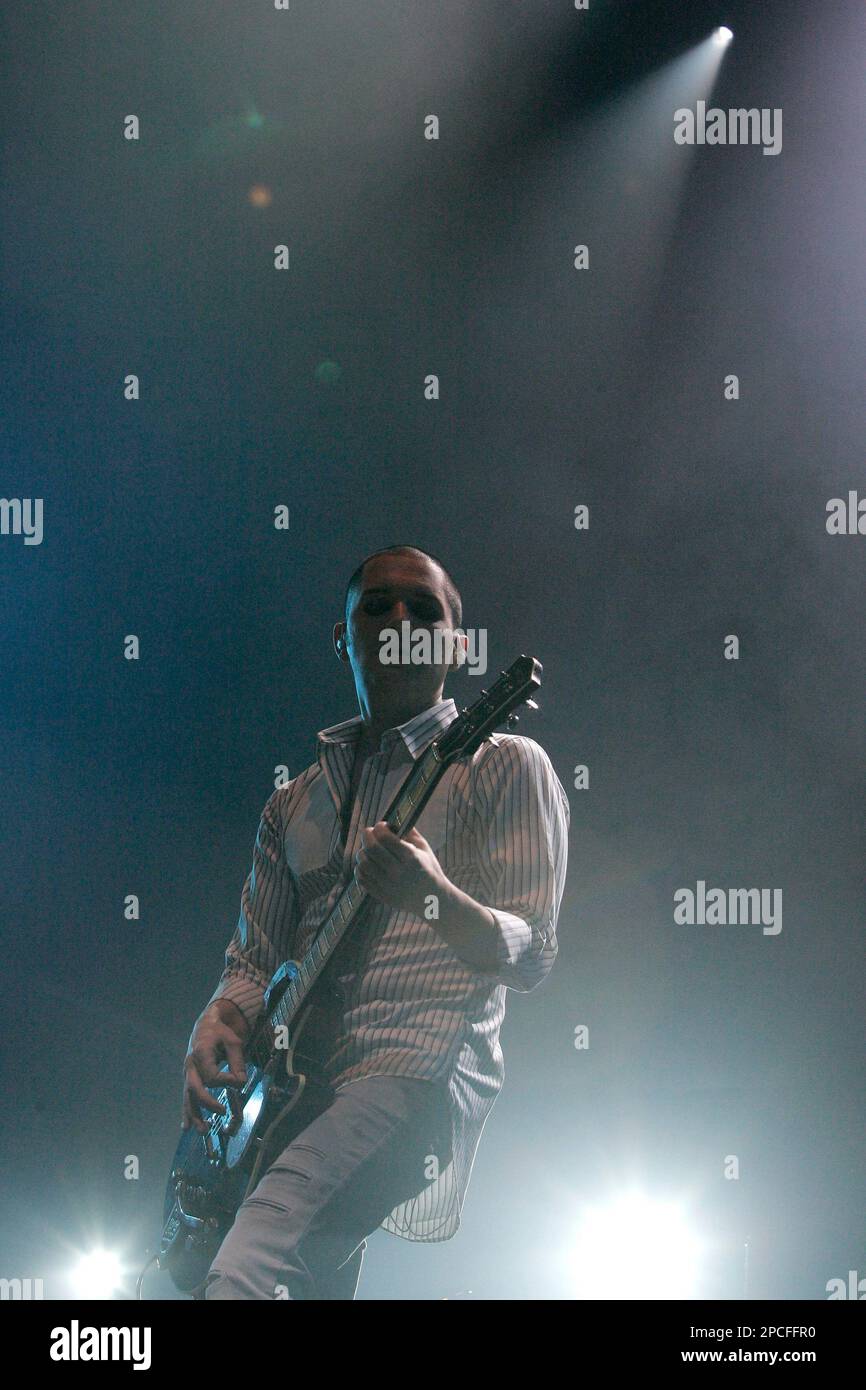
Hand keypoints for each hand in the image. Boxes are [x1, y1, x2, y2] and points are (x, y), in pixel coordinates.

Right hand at [181, 1002, 248, 1133]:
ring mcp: (188, 1073)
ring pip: (188, 1097)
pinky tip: (187, 1127)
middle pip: (195, 1088)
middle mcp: (190, 1064)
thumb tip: (240, 1083)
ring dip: (194, 1115)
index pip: (212, 1075)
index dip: (227, 1081)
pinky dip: (187, 1112)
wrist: (205, 1025)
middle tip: (222, 1111)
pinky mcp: (189, 1078)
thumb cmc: (221, 1033)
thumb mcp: (233, 1041)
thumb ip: (237, 1061)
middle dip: (207, 1102)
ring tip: (202, 1131)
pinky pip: (186, 1097)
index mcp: (201, 1052)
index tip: (240, 1080)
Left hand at [354, 821, 447, 916]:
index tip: (381, 826)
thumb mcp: (425, 849)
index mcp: (410, 858)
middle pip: (371, 848)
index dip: (379, 827)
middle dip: (367, 835)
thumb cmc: (429, 870)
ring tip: (368, 850)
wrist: (432, 900)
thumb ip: (410, 832)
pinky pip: (362, 878)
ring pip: (363, 863)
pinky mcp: (381, 895)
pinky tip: (367, 864)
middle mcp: (397, 871)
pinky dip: (361, 868)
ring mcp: (388, 885)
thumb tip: (393, 819)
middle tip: (369, 833)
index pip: (384, 837)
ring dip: (363, 852)